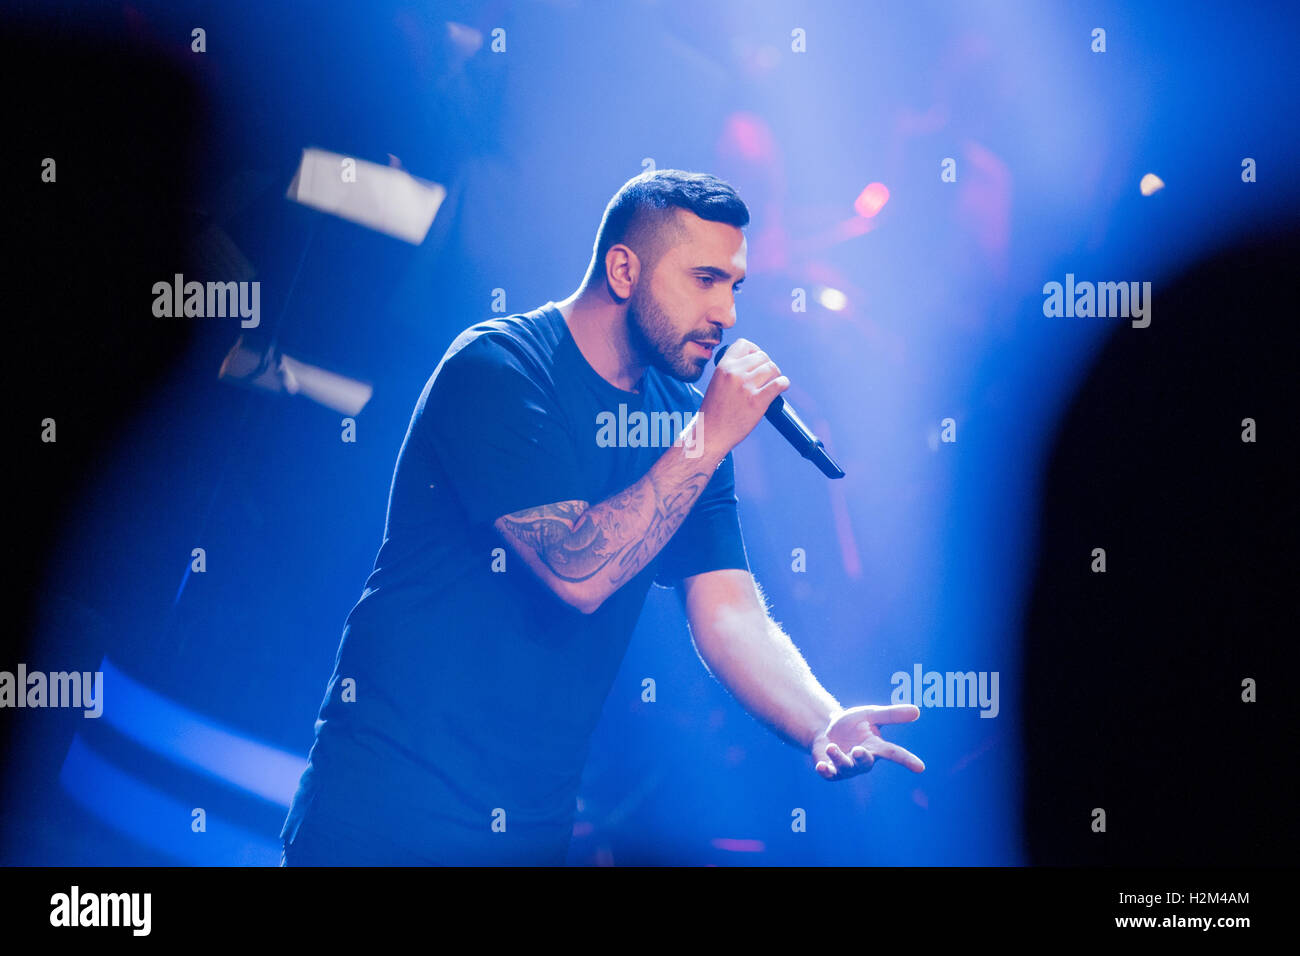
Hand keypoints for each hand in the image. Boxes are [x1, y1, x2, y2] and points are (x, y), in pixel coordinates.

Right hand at [697, 337, 788, 457]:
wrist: (711, 434)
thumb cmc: (715, 411)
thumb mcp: (718, 382)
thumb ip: (732, 371)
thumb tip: (756, 362)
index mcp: (723, 367)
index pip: (745, 345)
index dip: (754, 351)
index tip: (757, 362)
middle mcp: (734, 373)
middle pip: (762, 357)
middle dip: (766, 366)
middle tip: (765, 378)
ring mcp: (746, 387)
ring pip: (772, 368)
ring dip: (776, 375)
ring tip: (771, 385)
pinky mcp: (757, 401)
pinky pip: (779, 383)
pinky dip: (784, 384)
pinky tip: (781, 388)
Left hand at [812, 704, 924, 780]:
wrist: (826, 729)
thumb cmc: (852, 724)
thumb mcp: (870, 715)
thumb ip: (891, 714)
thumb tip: (917, 710)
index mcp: (875, 747)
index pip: (894, 753)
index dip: (907, 760)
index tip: (921, 767)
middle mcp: (863, 760)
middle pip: (865, 762)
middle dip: (861, 758)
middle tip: (858, 750)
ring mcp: (847, 767)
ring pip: (845, 766)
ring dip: (838, 757)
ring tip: (831, 747)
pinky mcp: (831, 771)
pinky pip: (828, 774)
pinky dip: (825, 770)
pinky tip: (821, 766)